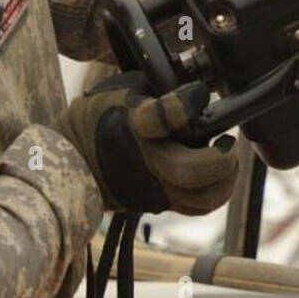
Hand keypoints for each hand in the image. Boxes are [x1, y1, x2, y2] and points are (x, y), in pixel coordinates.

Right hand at [51, 74, 237, 214]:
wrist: (69, 159)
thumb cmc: (101, 117)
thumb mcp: (123, 90)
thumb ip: (158, 90)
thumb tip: (198, 91)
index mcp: (133, 125)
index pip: (161, 117)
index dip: (184, 104)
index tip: (197, 93)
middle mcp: (144, 160)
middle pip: (189, 171)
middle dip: (221, 157)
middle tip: (229, 141)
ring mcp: (151, 187)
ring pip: (200, 198)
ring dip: (225, 179)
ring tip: (228, 158)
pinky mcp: (157, 203)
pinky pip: (196, 207)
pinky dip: (215, 193)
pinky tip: (219, 173)